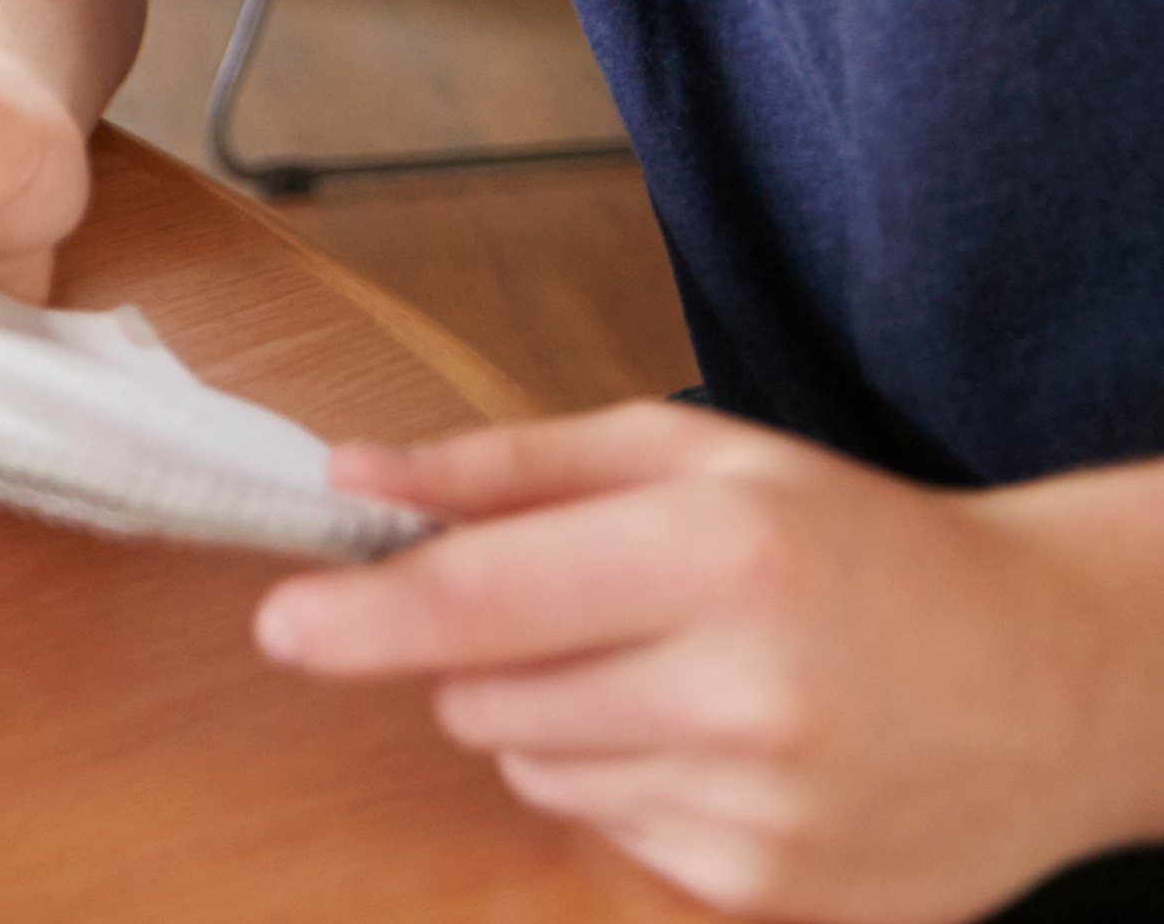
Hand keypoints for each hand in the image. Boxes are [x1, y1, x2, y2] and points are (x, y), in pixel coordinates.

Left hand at [255, 404, 1163, 918]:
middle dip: (490, 655)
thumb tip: (349, 472)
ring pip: (535, 770)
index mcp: (715, 555)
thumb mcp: (694, 457)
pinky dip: (635, 789)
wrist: (1058, 678)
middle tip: (594, 612)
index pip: (477, 603)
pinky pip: (612, 836)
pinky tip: (731, 747)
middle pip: (484, 697)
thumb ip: (506, 467)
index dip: (358, 617)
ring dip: (561, 721)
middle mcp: (740, 690)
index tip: (279, 622)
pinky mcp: (773, 892)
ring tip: (682, 674)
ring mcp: (762, 807)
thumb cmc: (857, 544)